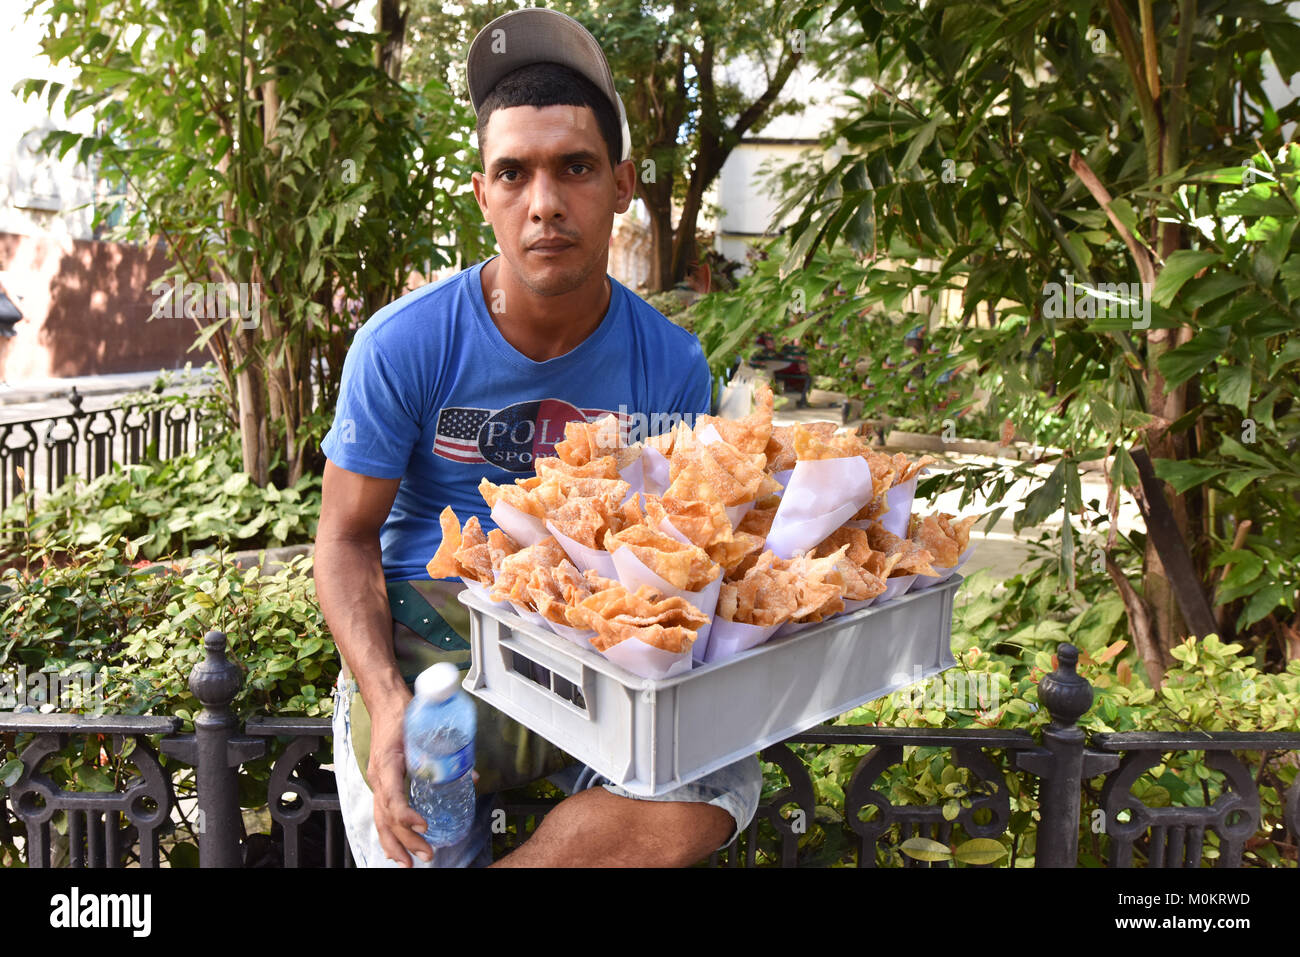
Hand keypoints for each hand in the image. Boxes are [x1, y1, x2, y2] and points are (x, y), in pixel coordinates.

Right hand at [367, 696, 434, 866]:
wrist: (386, 705)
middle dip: (405, 840)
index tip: (424, 826)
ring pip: (380, 821)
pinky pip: (381, 814)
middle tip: (427, 854)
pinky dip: (388, 834)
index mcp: (388, 765)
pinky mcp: (381, 784)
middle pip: (386, 817)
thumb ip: (449, 751)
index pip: (392, 798)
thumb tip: (473, 775)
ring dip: (394, 845)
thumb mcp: (426, 730)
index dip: (406, 816)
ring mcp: (377, 782)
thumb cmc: (404, 715)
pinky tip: (397, 849)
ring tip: (408, 864)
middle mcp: (379, 777)